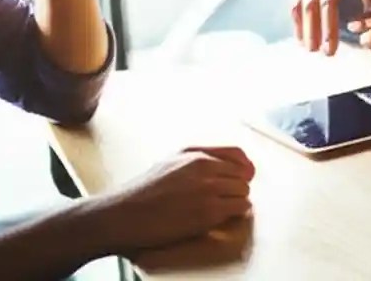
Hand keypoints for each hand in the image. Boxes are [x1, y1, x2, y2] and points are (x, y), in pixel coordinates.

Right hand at [93, 146, 255, 253]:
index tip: (245, 175)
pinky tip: (221, 216)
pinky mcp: (209, 210)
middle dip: (238, 186)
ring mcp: (207, 188)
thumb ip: (196, 160)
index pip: (237, 154)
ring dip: (237, 201)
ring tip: (222, 209)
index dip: (245, 167)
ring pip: (244, 191)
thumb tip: (224, 166)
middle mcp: (203, 166)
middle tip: (227, 197)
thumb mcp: (169, 163)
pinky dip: (235, 213)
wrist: (124, 214)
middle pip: (243, 174)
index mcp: (194, 153)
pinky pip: (240, 208)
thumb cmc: (142, 193)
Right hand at [293, 0, 370, 55]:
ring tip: (310, 50)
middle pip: (312, 6)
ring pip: (302, 6)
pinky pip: (295, 5)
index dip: (329, 26)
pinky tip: (301, 40)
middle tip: (323, 54)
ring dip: (305, 29)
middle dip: (316, 31)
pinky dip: (297, 23)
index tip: (332, 47)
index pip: (330, 1)